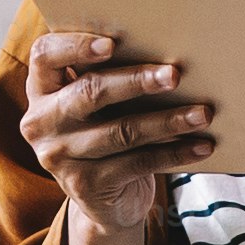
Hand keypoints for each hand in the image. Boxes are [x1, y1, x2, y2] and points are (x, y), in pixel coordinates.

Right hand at [18, 28, 209, 244]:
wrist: (105, 202)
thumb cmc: (107, 132)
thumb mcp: (98, 105)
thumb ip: (111, 76)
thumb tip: (169, 55)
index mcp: (42, 88)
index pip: (45, 54)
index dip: (76, 46)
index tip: (113, 43)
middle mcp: (41, 122)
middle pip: (90, 92)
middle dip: (136, 81)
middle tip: (174, 75)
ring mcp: (59, 157)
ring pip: (121, 131)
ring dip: (168, 121)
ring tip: (203, 113)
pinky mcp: (83, 186)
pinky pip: (137, 163)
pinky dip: (174, 153)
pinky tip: (201, 145)